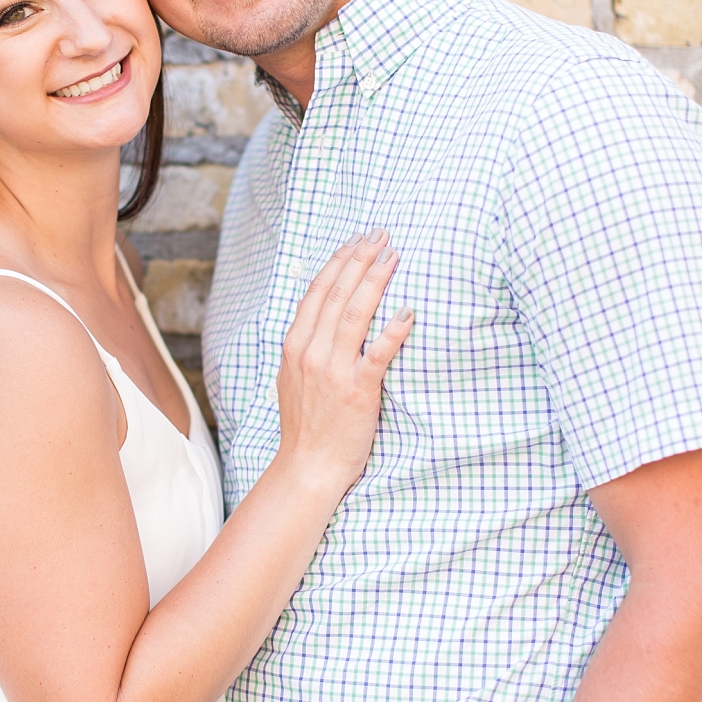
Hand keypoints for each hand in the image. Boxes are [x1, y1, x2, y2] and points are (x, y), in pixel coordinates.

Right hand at [276, 232, 411, 497]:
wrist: (307, 467)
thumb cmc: (307, 424)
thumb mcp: (293, 376)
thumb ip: (306, 344)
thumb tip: (323, 313)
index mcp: (295, 345)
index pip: (318, 291)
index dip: (339, 261)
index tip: (358, 239)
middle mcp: (310, 353)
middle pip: (338, 294)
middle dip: (360, 259)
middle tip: (382, 234)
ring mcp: (333, 371)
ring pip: (355, 314)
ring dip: (376, 281)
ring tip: (394, 256)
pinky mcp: (357, 392)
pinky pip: (377, 353)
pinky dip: (393, 330)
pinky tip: (408, 310)